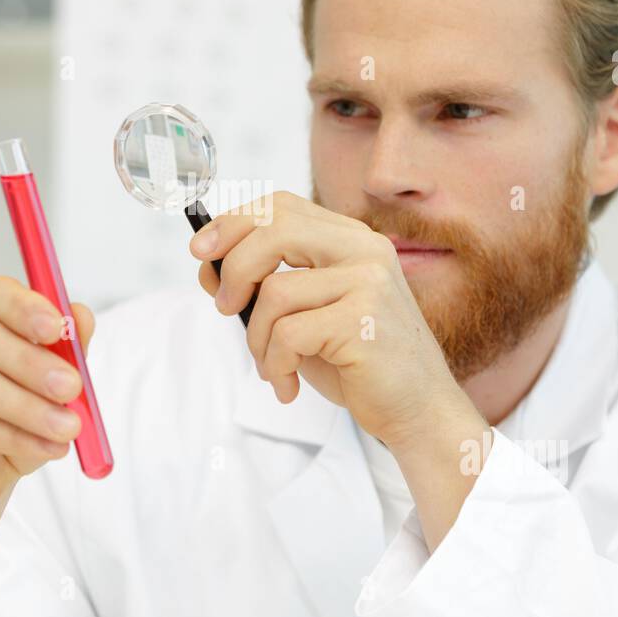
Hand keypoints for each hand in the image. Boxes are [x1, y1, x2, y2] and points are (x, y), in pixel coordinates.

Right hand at [0, 276, 91, 524]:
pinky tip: (44, 447)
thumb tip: (81, 317)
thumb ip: (66, 349)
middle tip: (72, 387)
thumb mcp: (49, 384)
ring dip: (28, 407)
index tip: (59, 329)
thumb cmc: (10, 420)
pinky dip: (13, 437)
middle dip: (32, 363)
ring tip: (68, 427)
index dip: (25, 308)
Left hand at [191, 191, 478, 446]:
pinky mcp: (363, 320)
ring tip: (271, 366)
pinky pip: (287, 334)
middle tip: (225, 308)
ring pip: (274, 292)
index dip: (233, 222)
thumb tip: (206, 264)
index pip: (281, 206)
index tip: (201, 250)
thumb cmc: (356, 363)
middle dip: (233, 269)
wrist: (416, 410)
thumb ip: (262, 285)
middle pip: (272, 229)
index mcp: (350, 239)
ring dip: (257, 338)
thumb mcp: (302, 315)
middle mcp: (364, 249)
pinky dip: (275, 365)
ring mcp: (368, 282)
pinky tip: (288, 385)